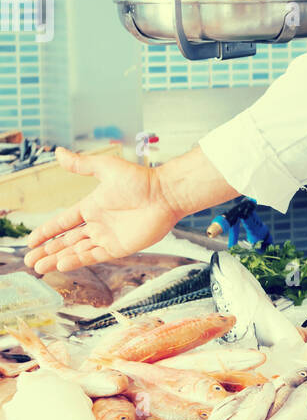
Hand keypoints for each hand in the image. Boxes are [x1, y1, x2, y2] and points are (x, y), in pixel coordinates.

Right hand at [23, 147, 181, 273]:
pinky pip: (94, 256)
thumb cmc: (139, 179)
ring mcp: (108, 237)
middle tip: (28, 261)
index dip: (47, 231)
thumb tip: (58, 152)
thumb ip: (82, 165)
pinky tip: (61, 264)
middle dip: (47, 251)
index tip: (31, 240)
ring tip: (39, 267)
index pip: (63, 222)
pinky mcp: (120, 248)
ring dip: (57, 259)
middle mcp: (97, 224)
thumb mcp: (106, 169)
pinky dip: (77, 261)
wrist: (165, 194)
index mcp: (91, 206)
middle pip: (66, 241)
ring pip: (76, 252)